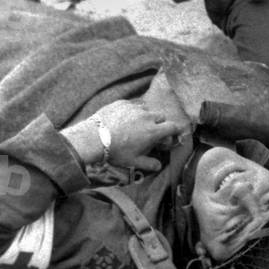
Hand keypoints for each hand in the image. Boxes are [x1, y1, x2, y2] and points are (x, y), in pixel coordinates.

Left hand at [63, 101, 186, 171]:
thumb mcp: (133, 162)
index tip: (172, 134)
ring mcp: (135, 108)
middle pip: (161, 117)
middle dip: (159, 124)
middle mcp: (148, 117)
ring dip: (146, 116)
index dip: (175, 130)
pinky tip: (123, 119)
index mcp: (153, 131)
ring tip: (135, 125)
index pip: (173, 126)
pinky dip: (132, 111)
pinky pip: (133, 105)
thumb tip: (159, 166)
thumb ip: (149, 164)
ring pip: (147, 109)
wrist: (93, 138)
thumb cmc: (115, 151)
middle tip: (150, 132)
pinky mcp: (123, 103)